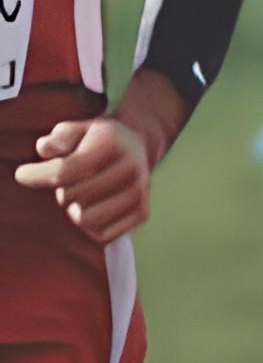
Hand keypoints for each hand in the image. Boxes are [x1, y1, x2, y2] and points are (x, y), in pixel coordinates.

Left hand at [15, 117, 151, 242]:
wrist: (138, 146)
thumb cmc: (99, 140)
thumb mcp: (79, 128)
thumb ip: (59, 136)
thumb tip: (44, 149)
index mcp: (112, 145)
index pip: (65, 171)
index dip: (36, 175)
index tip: (21, 174)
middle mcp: (130, 168)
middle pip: (70, 196)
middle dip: (62, 190)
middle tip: (71, 182)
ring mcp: (138, 193)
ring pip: (85, 219)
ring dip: (75, 210)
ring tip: (82, 197)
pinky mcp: (142, 213)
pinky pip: (102, 235)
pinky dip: (92, 227)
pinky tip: (95, 209)